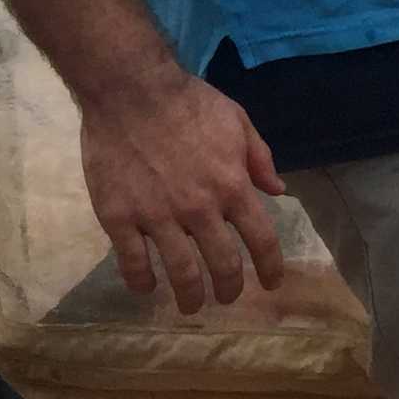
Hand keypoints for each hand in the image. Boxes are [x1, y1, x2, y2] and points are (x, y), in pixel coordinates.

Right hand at [77, 72, 288, 314]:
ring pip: (180, 272)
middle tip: (227, 298)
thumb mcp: (238, 121)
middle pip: (223, 265)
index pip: (262, 240)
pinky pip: (132, 262)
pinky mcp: (119, 218)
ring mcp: (158, 216)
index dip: (270, 267)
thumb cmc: (189, 103)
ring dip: (189, 296)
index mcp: (233, 186)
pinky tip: (146, 289)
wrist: (131, 91)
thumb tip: (279, 190)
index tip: (272, 283)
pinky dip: (141, 282)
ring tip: (190, 306)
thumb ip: (259, 159)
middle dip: (230, 289)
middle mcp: (200, 209)